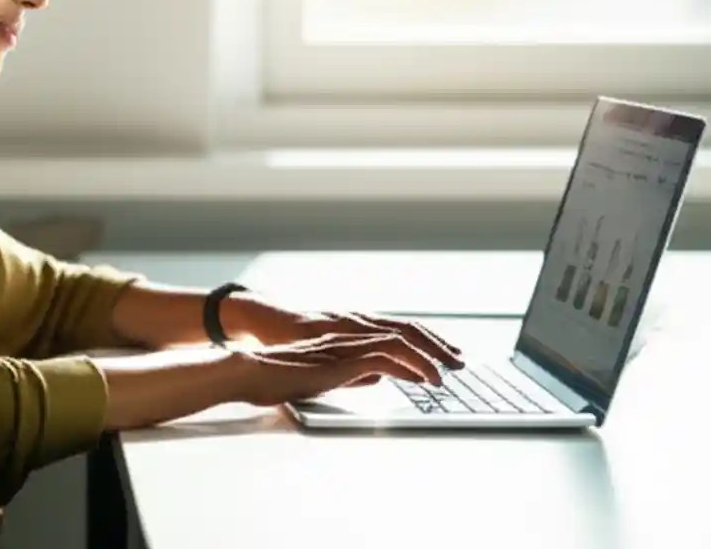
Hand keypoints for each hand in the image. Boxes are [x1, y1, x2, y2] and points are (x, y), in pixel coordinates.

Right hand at [225, 296, 465, 370]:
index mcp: (349, 333)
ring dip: (429, 356)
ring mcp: (347, 342)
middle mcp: (352, 331)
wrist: (251, 369)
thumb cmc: (281, 373)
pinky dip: (410, 367)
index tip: (445, 354)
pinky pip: (386, 358)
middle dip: (436, 345)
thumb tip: (379, 377)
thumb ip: (354, 370)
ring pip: (401, 340)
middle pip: (406, 330)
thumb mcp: (326, 371)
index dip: (424, 340)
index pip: (396, 330)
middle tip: (460, 361)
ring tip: (447, 372)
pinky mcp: (342, 358)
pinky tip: (424, 379)